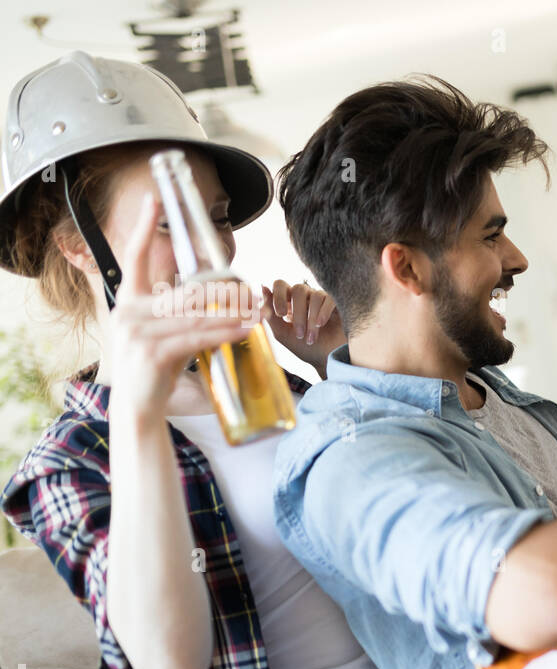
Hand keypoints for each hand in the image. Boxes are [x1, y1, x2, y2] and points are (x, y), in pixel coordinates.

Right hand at [104, 195, 251, 424]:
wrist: (138, 411)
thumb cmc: (155, 373)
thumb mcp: (166, 338)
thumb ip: (183, 318)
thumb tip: (222, 305)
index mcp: (129, 302)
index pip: (134, 257)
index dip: (143, 226)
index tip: (153, 198)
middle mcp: (128, 312)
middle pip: (186, 293)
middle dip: (224, 294)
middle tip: (253, 294)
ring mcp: (137, 331)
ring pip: (196, 315)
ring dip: (232, 314)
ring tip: (257, 313)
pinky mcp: (151, 351)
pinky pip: (197, 337)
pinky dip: (224, 333)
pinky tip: (244, 331)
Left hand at [262, 279, 343, 374]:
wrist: (327, 361)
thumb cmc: (304, 349)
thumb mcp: (282, 334)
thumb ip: (271, 314)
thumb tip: (262, 288)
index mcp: (290, 302)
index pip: (281, 285)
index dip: (278, 295)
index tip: (280, 314)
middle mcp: (306, 297)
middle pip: (298, 289)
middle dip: (297, 313)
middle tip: (299, 333)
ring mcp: (322, 299)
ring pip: (314, 295)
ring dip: (310, 319)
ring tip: (311, 338)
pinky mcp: (337, 303)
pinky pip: (328, 298)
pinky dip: (323, 312)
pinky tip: (320, 325)